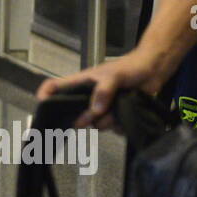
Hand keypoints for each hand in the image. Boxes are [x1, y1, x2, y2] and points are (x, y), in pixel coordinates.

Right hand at [35, 48, 168, 129]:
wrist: (154, 71)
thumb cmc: (130, 67)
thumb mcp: (114, 75)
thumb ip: (103, 91)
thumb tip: (95, 111)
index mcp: (81, 83)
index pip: (55, 87)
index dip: (45, 95)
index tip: (43, 108)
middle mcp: (88, 97)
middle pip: (74, 114)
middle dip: (83, 119)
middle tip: (95, 114)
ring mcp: (102, 107)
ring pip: (95, 124)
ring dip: (107, 122)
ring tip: (119, 109)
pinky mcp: (115, 115)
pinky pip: (112, 128)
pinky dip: (120, 125)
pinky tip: (127, 115)